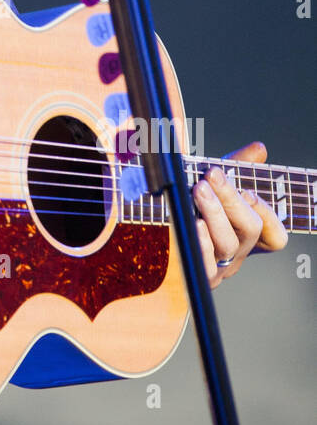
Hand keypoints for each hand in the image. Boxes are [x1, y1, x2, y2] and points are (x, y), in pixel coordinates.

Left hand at [193, 141, 288, 287]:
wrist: (148, 234)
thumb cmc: (187, 205)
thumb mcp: (214, 185)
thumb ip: (237, 166)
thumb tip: (259, 148)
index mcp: (244, 235)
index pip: (275, 235)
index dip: (268, 213)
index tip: (248, 189)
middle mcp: (236, 253)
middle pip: (251, 229)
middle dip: (232, 199)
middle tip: (212, 175)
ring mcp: (217, 267)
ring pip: (228, 243)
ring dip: (215, 213)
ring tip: (199, 190)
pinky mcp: (194, 276)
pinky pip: (205, 265)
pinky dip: (202, 243)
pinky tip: (193, 224)